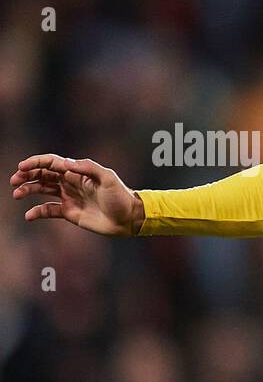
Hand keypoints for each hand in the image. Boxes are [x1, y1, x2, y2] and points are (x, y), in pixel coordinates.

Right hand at [11, 154, 141, 235]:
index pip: (51, 163)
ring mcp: (68, 197)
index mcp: (77, 172)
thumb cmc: (120, 197)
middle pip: (42, 174)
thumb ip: (88, 168)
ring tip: (17, 194)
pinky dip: (37, 212)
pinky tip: (29, 216)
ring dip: (27, 190)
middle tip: (14, 180)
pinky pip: (48, 210)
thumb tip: (66, 163)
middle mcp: (70, 182)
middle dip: (26, 175)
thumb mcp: (109, 178)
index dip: (35, 162)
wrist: (128, 219)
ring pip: (41, 190)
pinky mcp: (69, 212)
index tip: (21, 167)